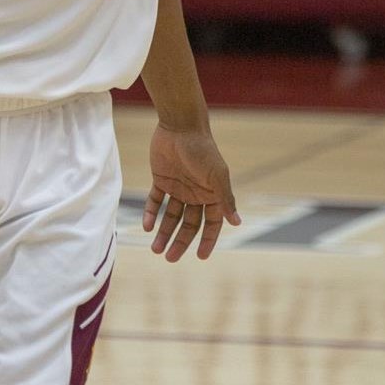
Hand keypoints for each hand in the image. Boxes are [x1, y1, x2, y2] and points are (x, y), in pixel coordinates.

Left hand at [141, 123, 239, 261]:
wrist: (180, 126)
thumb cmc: (203, 149)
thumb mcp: (217, 175)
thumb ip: (225, 199)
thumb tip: (237, 222)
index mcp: (212, 194)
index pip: (211, 224)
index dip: (207, 240)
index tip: (200, 256)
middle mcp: (195, 194)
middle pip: (188, 224)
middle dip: (180, 241)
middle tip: (169, 258)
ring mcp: (178, 188)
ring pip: (170, 216)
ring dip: (163, 232)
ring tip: (155, 249)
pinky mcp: (161, 180)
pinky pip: (155, 201)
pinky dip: (150, 214)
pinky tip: (147, 226)